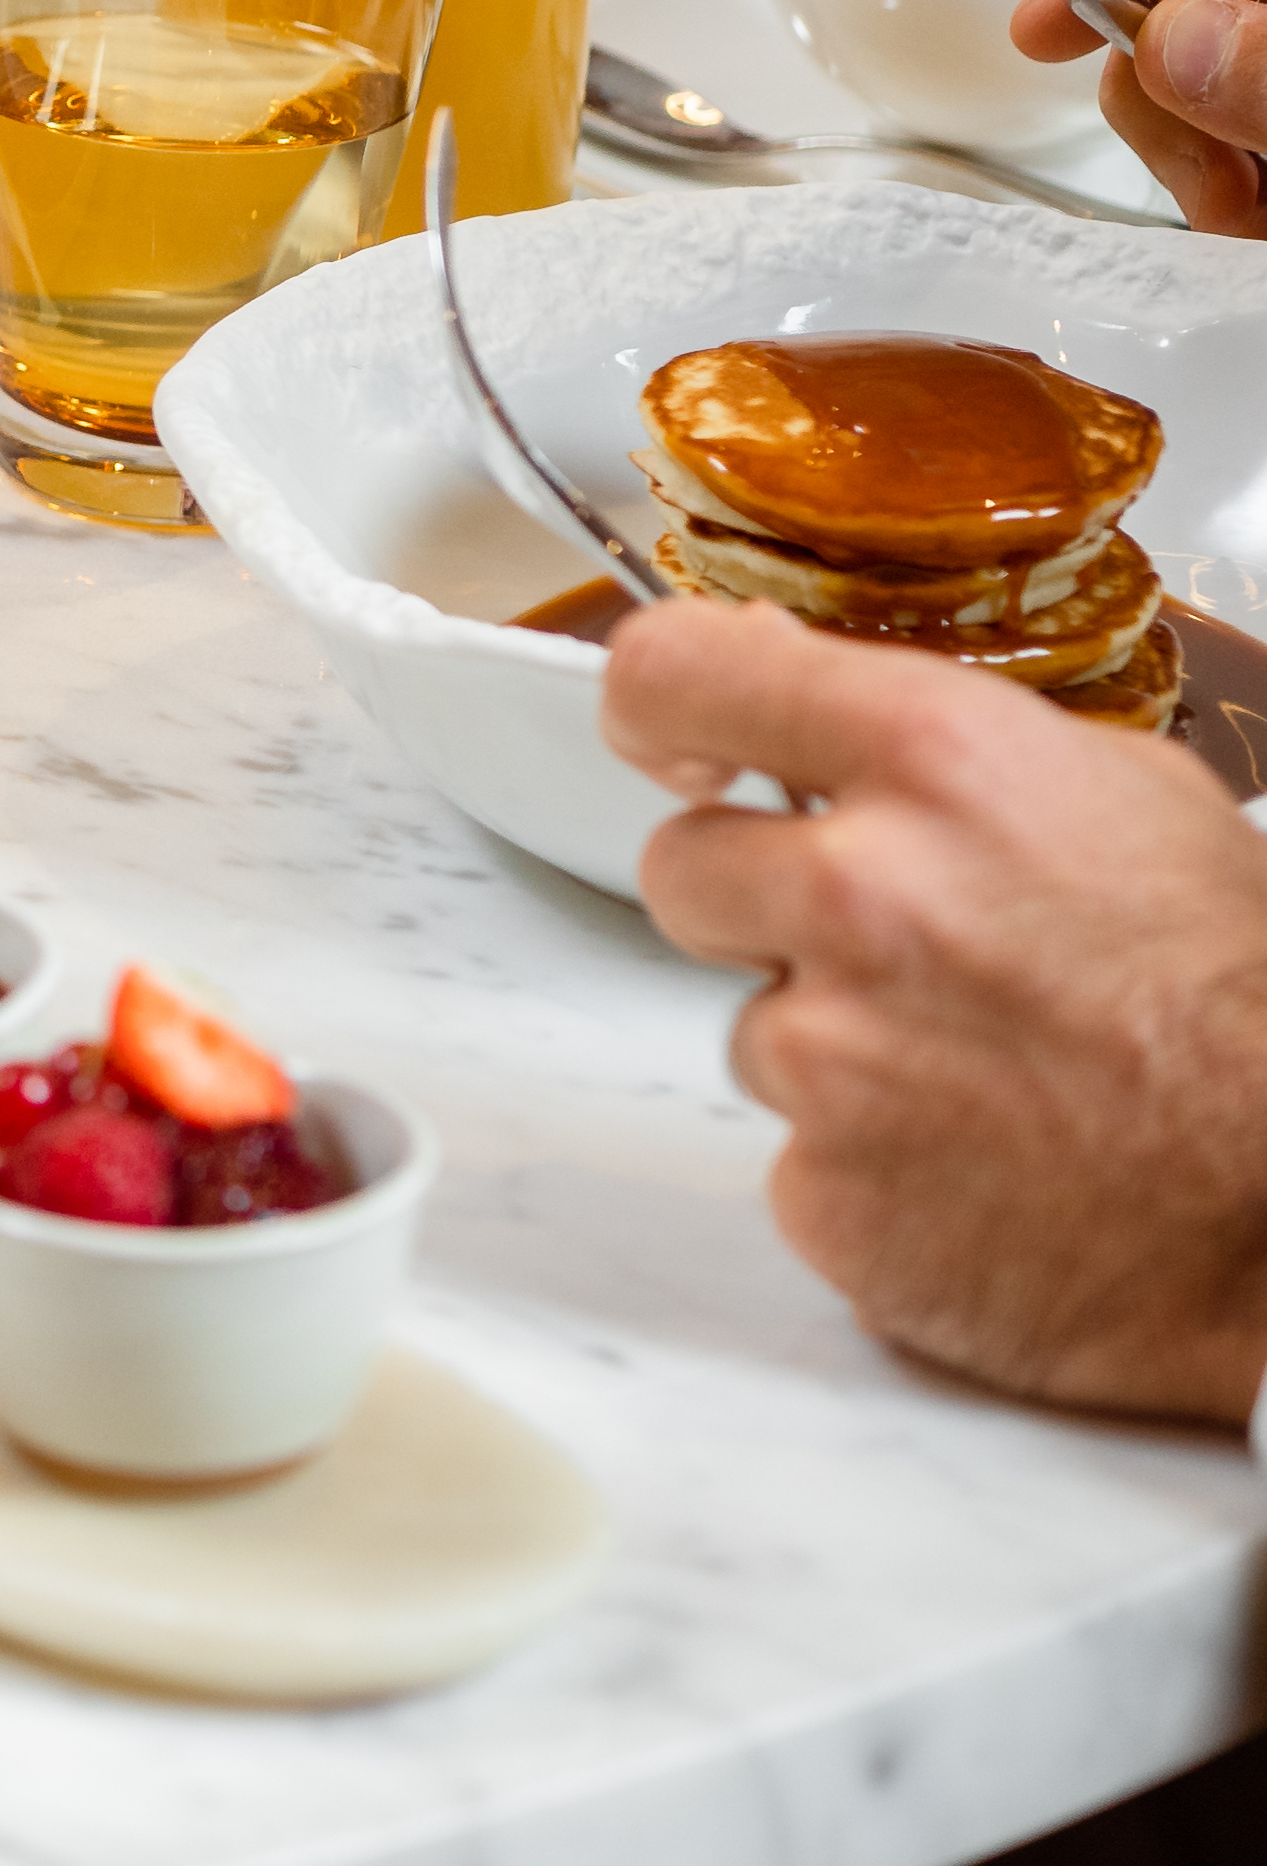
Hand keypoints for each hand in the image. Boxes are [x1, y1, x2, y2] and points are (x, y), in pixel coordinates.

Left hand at [604, 595, 1266, 1422]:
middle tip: (902, 951)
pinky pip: (795, 1155)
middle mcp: (865, 896)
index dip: (658, 707)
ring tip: (987, 1069)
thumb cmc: (1242, 1009)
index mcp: (940, 767)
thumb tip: (792, 681)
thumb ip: (940, 744)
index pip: (677, 674)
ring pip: (750, 1022)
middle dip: (762, 905)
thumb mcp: (1131, 801)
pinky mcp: (826, 1192)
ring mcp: (833, 1054)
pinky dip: (868, 1164)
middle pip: (681, 867)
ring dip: (836, 1045)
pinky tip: (982, 1161)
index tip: (671, 741)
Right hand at [1013, 0, 1266, 234]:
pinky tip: (1254, 209)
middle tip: (1201, 173)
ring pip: (1182, 64)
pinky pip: (1210, 121)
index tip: (1047, 29)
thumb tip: (1169, 47)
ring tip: (1250, 212)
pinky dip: (1216, 178)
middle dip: (1161, 86)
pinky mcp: (1262, 89)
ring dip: (1188, 154)